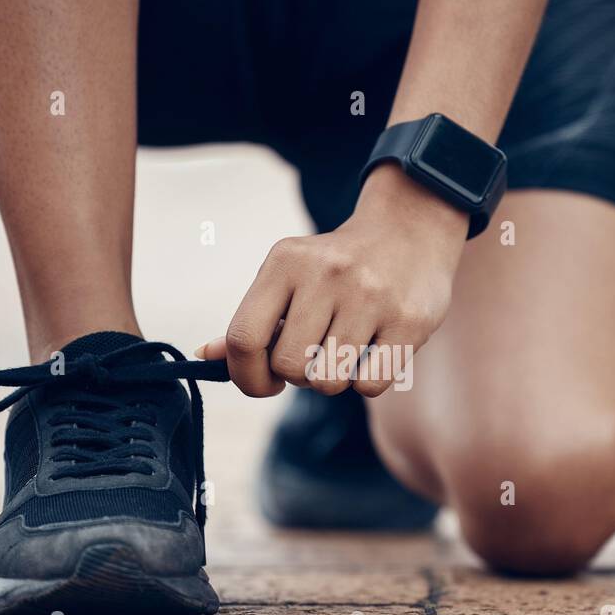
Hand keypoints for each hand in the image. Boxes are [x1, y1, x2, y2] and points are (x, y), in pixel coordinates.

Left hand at [199, 165, 466, 397]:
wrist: (410, 230)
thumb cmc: (335, 267)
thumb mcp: (288, 278)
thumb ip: (250, 320)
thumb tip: (204, 358)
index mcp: (285, 262)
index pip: (243, 338)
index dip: (245, 375)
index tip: (264, 381)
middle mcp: (326, 274)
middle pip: (289, 366)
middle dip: (298, 376)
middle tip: (314, 356)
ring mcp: (370, 296)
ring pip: (329, 382)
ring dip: (332, 380)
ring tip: (344, 350)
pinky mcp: (409, 320)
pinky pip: (370, 385)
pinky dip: (366, 381)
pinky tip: (374, 351)